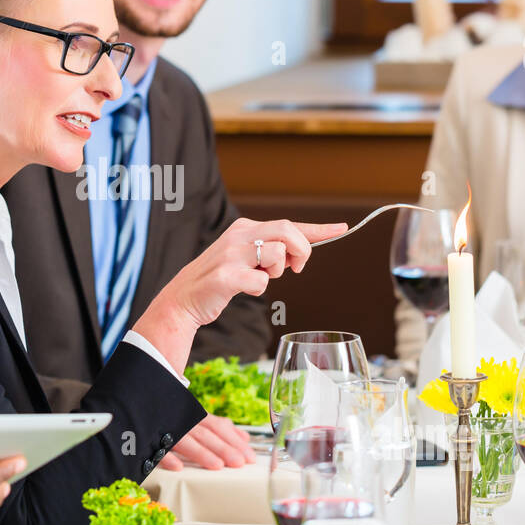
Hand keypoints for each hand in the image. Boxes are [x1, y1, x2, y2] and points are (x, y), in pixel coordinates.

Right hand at [135, 218, 347, 372]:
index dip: (318, 228)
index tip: (341, 228)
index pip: (288, 224)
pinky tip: (245, 290)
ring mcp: (231, 255)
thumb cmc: (218, 281)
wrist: (182, 300)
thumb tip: (301, 252)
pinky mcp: (225, 276)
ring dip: (278, 271)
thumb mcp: (245, 259)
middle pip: (288, 231)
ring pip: (278, 253)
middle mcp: (238, 236)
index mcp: (244, 229)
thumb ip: (269, 252)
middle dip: (302, 251)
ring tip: (263, 277)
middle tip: (296, 269)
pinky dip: (259, 290)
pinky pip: (262, 282)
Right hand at [158, 414, 253, 470]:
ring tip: (216, 465)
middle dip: (223, 449)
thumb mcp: (200, 418)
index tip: (249, 457)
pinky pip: (157, 450)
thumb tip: (245, 438)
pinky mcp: (149, 440)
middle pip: (206, 435)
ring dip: (201, 453)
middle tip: (238, 463)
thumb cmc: (176, 417)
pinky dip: (167, 457)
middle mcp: (184, 422)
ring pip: (186, 441)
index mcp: (196, 417)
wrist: (143, 400)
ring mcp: (167, 429)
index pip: (219, 427)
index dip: (235, 441)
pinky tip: (177, 467)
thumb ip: (221, 428)